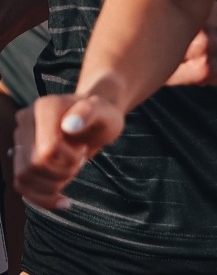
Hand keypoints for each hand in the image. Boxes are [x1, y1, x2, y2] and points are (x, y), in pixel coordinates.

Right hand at [13, 92, 122, 210]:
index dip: (68, 158)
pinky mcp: (19, 157)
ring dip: (52, 185)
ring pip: (23, 178)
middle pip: (33, 166)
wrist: (94, 119)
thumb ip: (91, 112)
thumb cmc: (101, 115)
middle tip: (80, 161)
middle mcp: (25, 122)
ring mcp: (19, 140)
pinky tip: (62, 200)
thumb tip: (70, 125)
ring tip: (71, 170)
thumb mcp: (105, 111)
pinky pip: (21, 186)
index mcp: (45, 107)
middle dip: (62, 172)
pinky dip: (41, 198)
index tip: (83, 149)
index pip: (47, 150)